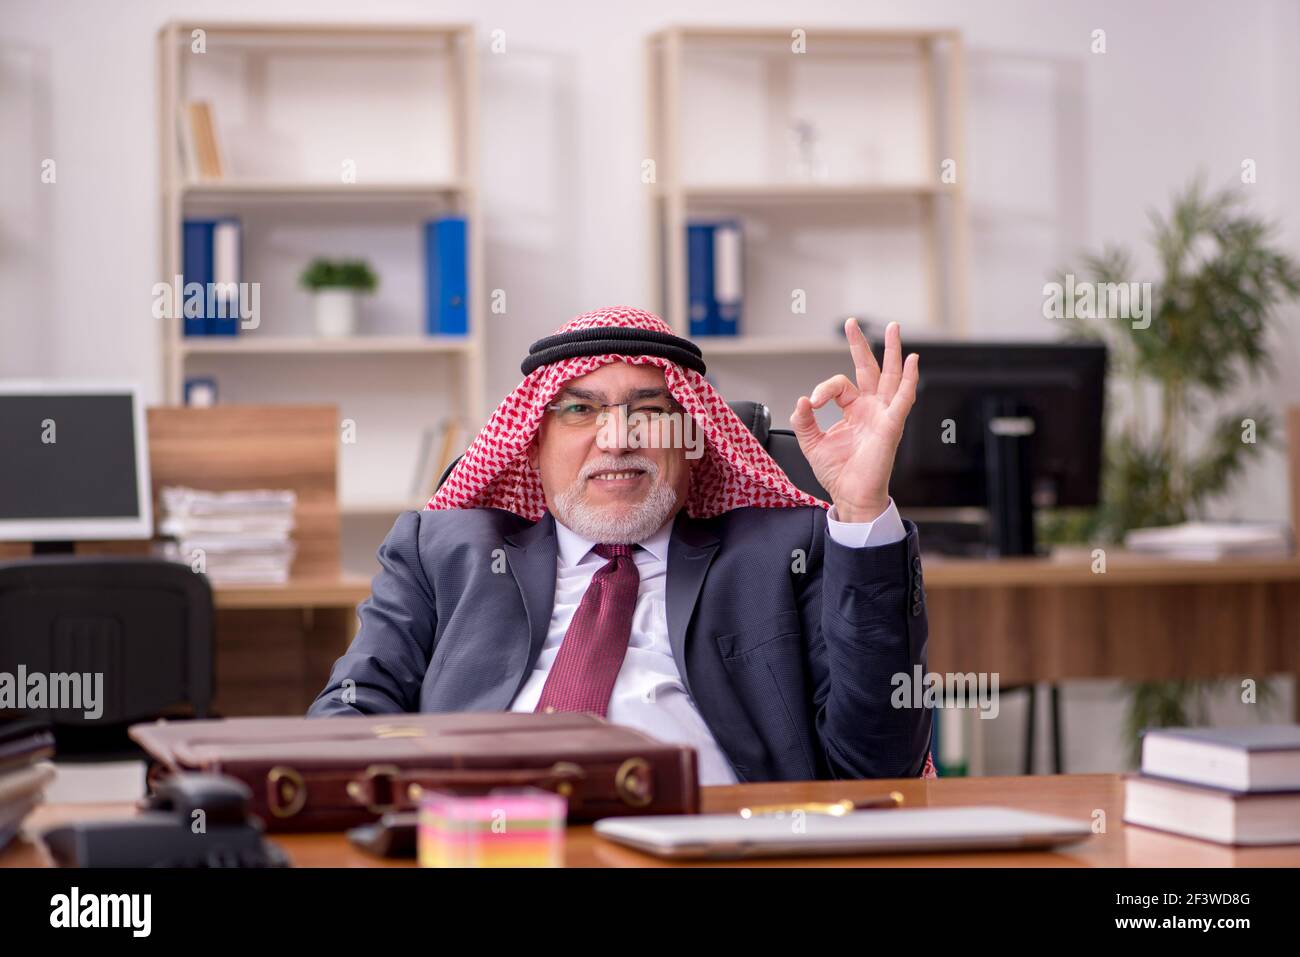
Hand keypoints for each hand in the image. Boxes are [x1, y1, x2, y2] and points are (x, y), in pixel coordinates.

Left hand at [790, 319, 918, 523]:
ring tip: (894, 328)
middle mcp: (871, 408)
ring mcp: (883, 415)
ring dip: (893, 352)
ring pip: (890, 376)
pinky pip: (903, 399)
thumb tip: (801, 400)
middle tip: (852, 323)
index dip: (823, 389)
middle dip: (861, 345)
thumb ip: (804, 421)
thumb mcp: (812, 443)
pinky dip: (909, 379)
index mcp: (853, 410)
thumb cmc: (838, 473)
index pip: (839, 385)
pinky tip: (912, 361)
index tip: (811, 403)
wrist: (851, 496)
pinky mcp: (892, 425)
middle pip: (869, 368)